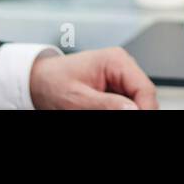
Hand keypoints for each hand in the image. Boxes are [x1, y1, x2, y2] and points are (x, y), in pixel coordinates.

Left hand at [29, 47, 158, 109]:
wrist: (38, 82)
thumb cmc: (52, 83)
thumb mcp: (77, 98)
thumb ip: (106, 105)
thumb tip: (134, 110)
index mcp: (116, 61)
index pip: (145, 89)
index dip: (146, 110)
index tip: (138, 123)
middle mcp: (122, 68)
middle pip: (143, 98)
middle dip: (135, 113)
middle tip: (115, 119)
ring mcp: (119, 80)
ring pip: (136, 104)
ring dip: (127, 112)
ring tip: (96, 111)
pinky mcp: (115, 91)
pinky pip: (125, 106)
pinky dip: (120, 112)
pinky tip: (104, 112)